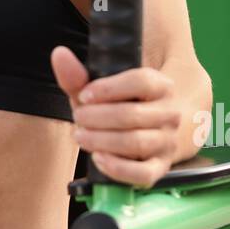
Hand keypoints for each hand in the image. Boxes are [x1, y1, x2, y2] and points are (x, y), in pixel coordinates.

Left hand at [50, 45, 182, 187]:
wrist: (146, 132)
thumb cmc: (118, 107)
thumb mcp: (98, 90)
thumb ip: (78, 75)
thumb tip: (59, 55)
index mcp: (160, 86)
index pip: (141, 81)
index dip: (109, 89)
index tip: (84, 95)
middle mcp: (169, 113)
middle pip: (134, 114)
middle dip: (98, 117)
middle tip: (79, 118)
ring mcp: (167, 142)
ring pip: (136, 142)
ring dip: (102, 140)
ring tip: (81, 136)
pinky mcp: (161, 167)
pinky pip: (143, 173)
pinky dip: (118, 168)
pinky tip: (98, 158)